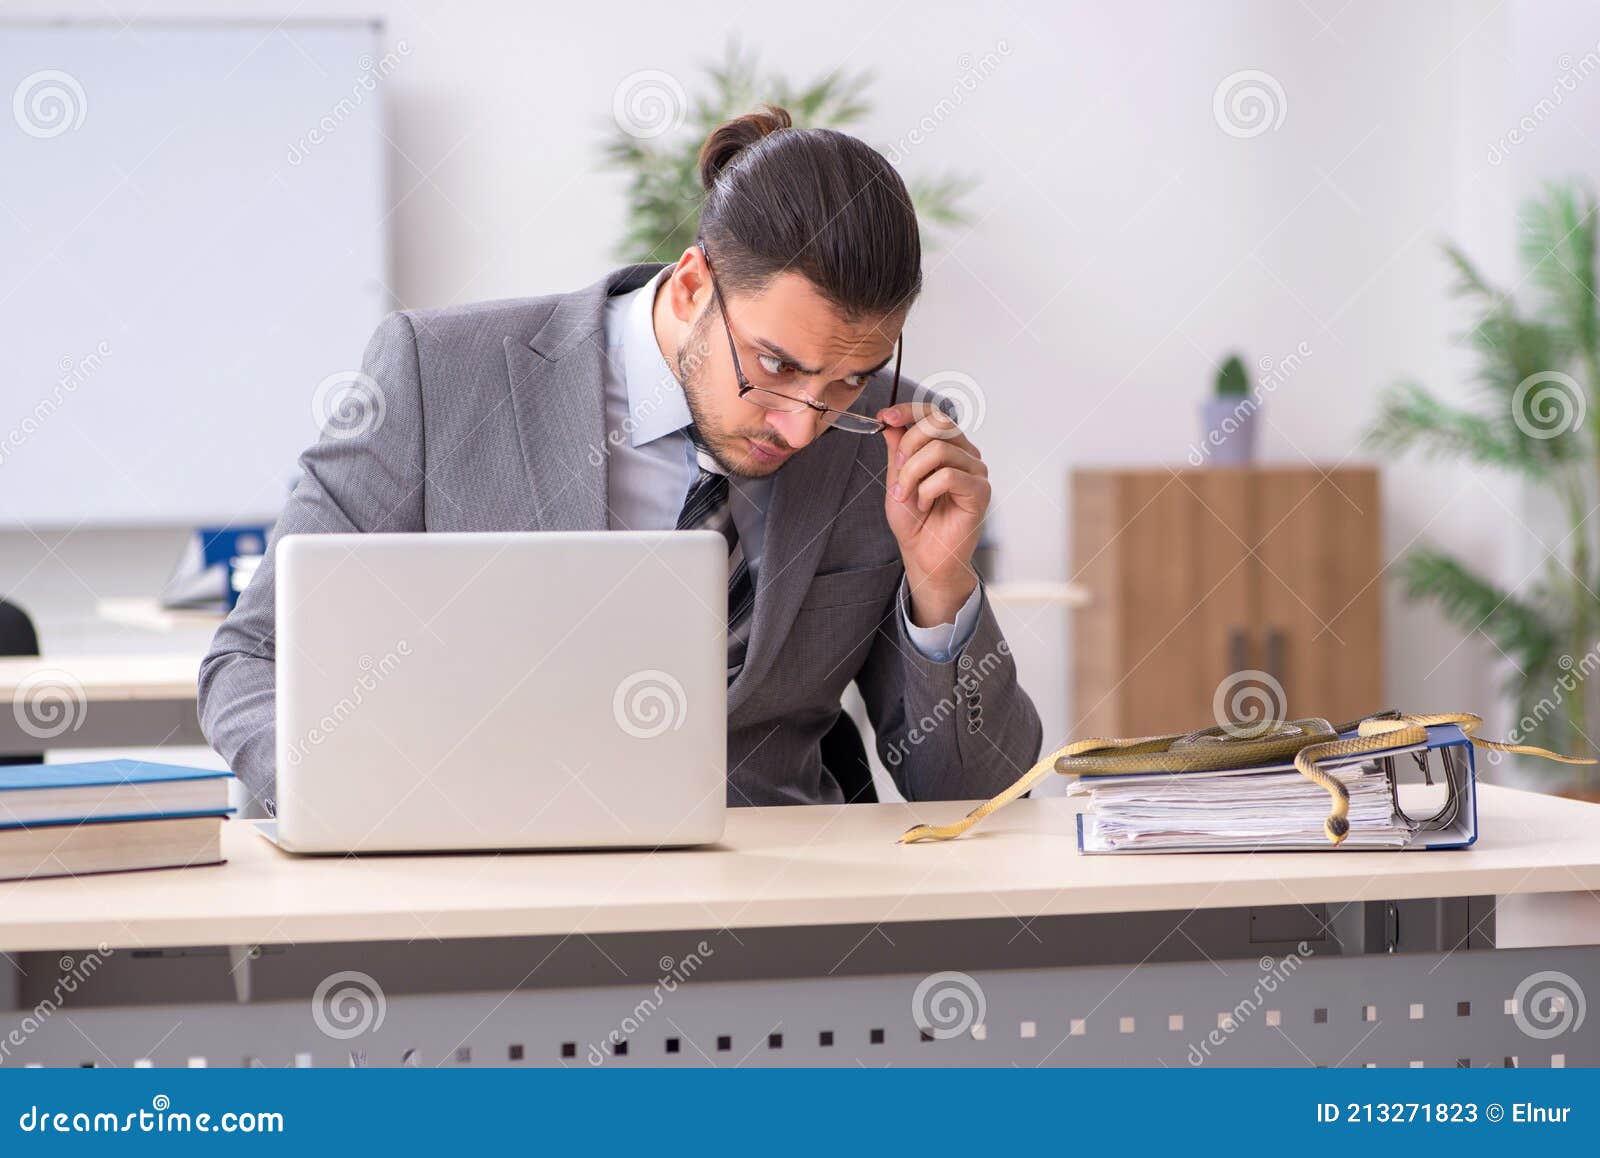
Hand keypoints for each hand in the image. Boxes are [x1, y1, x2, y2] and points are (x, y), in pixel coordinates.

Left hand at [878, 403, 988, 627]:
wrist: (923, 555)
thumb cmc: (914, 521)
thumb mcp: (896, 478)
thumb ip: (897, 448)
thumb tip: (890, 420)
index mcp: (947, 446)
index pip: (934, 413)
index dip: (909, 410)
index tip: (885, 417)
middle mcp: (965, 454)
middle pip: (939, 424)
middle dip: (908, 445)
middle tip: (898, 472)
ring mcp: (976, 471)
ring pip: (940, 450)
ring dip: (913, 474)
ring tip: (908, 496)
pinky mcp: (980, 491)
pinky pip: (949, 475)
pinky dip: (928, 490)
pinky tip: (926, 504)